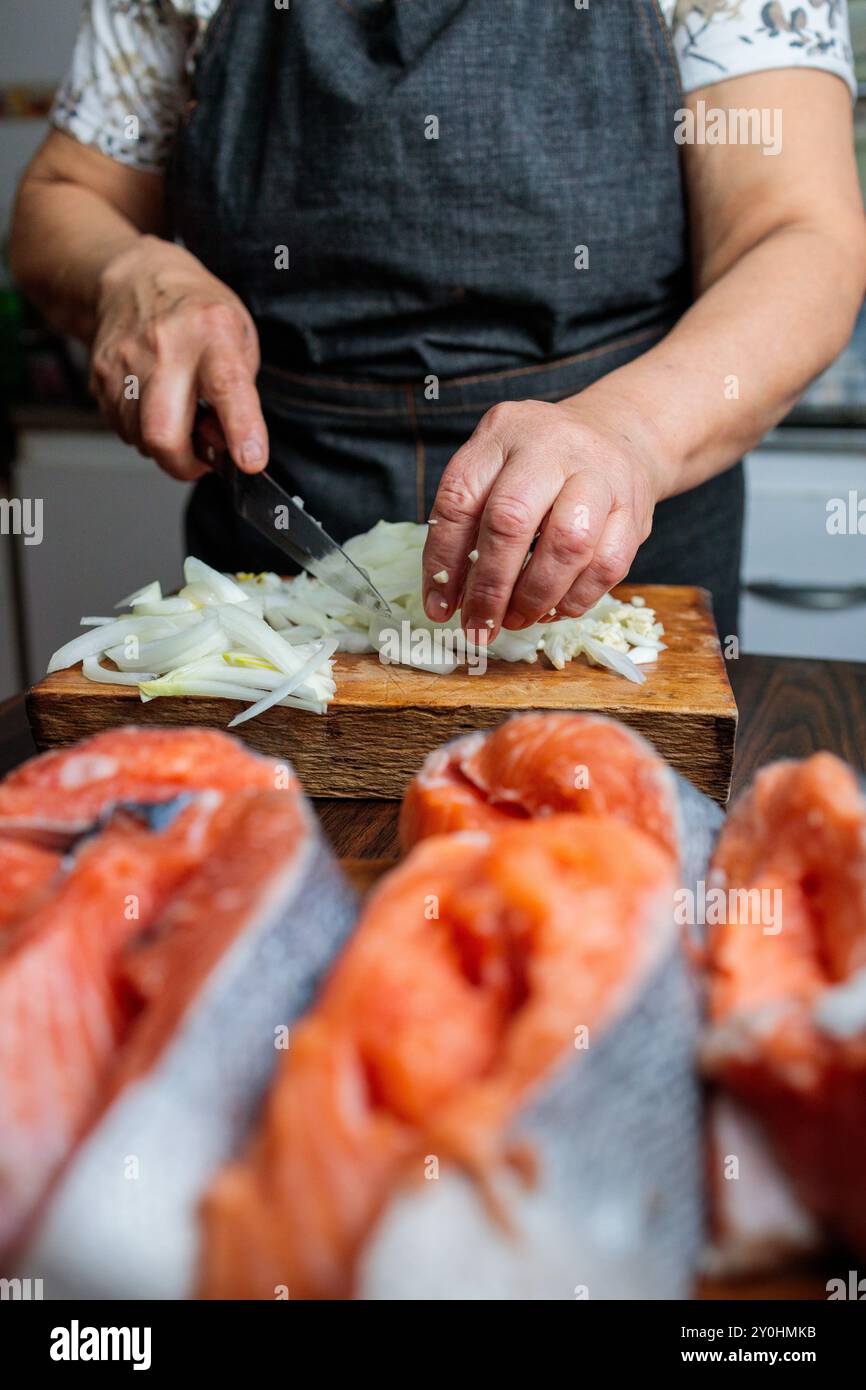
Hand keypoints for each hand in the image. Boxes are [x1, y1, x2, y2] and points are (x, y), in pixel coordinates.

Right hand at [89, 235, 266, 480]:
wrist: (137, 280)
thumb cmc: (198, 314)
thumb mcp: (240, 341)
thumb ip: (241, 397)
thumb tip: (231, 450)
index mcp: (212, 333)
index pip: (226, 387)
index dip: (240, 430)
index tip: (249, 461)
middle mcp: (166, 346)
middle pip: (164, 432)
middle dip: (185, 464)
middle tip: (201, 459)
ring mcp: (126, 361)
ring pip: (141, 439)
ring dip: (166, 447)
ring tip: (180, 419)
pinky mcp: (101, 377)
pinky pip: (123, 429)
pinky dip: (144, 433)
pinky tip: (156, 408)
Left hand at [422, 395, 670, 636]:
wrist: (618, 432)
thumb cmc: (541, 463)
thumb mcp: (496, 467)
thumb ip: (468, 523)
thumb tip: (448, 600)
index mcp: (502, 433)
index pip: (459, 500)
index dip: (443, 562)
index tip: (439, 608)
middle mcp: (551, 446)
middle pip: (511, 521)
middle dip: (491, 587)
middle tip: (479, 626)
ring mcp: (599, 475)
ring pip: (568, 544)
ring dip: (536, 596)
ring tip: (518, 619)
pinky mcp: (634, 509)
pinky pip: (608, 565)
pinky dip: (577, 599)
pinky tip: (555, 609)